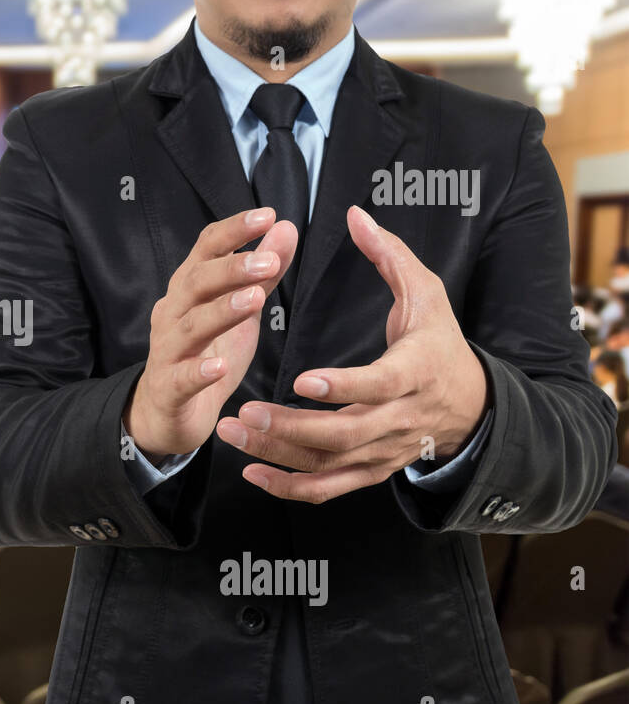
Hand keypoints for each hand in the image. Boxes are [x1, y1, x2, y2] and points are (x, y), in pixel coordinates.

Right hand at [124, 207, 298, 458]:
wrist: (167, 412)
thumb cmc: (206, 353)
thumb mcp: (239, 310)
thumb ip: (262, 273)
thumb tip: (284, 228)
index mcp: (189, 289)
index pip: (205, 249)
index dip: (233, 230)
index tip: (267, 215)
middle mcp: (172, 314)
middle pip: (196, 282)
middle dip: (231, 269)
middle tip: (269, 261)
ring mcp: (167, 351)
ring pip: (191, 326)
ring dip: (221, 311)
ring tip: (255, 300)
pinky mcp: (169, 389)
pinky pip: (181, 378)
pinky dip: (199, 373)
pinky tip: (220, 369)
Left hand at [216, 206, 487, 502]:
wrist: (470, 405)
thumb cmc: (439, 342)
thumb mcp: (426, 294)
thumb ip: (389, 256)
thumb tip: (356, 214)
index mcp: (413, 374)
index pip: (378, 387)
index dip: (342, 387)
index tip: (303, 381)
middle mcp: (398, 420)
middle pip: (343, 435)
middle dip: (291, 427)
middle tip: (244, 412)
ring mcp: (382, 452)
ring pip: (327, 464)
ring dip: (277, 454)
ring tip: (232, 433)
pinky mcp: (370, 472)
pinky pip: (327, 489)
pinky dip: (288, 487)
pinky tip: (251, 472)